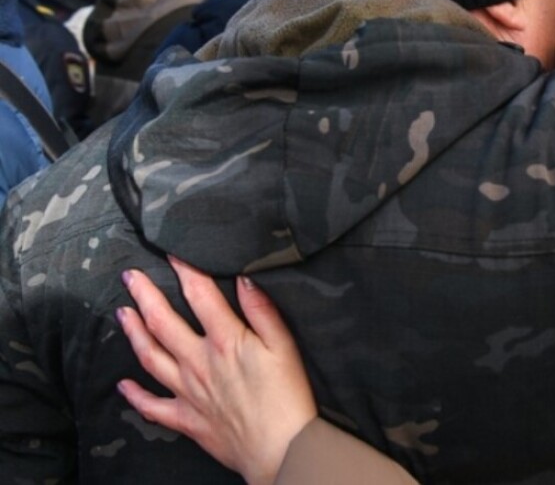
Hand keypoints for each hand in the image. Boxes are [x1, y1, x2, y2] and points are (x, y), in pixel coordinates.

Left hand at [116, 257, 316, 484]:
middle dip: (144, 295)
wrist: (279, 447)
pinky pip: (152, 406)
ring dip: (133, 333)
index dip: (185, 270)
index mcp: (225, 341)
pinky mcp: (186, 418)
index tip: (173, 252)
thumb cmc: (287, 396)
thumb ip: (262, 311)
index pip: (199, 295)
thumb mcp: (285, 346)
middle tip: (129, 276)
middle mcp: (198, 362)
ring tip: (122, 313)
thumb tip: (244, 280)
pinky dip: (135, 395)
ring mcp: (187, 391)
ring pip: (150, 357)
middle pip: (162, 322)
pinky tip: (123, 385)